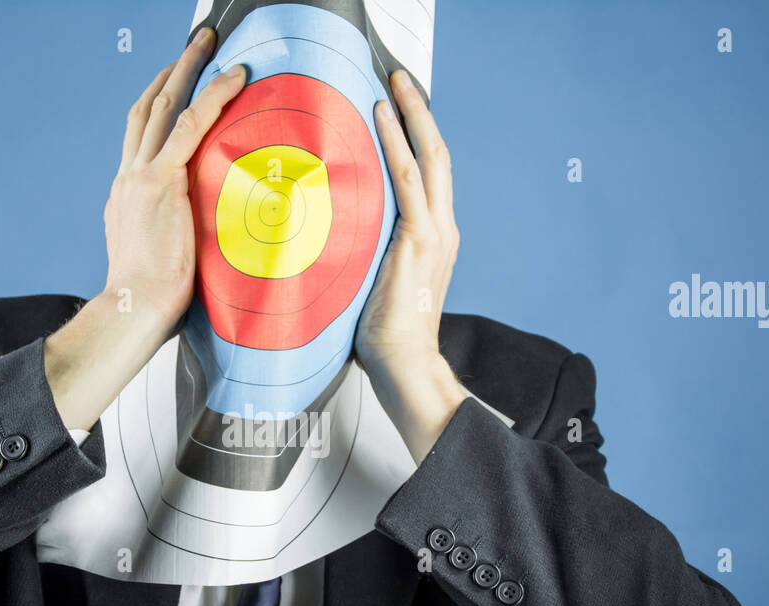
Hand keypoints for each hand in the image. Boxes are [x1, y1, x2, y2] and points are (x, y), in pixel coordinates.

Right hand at [43, 34, 245, 430]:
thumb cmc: (151, 301)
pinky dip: (213, 97)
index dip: (160, 106)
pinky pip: (190, 126)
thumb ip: (173, 240)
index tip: (177, 87)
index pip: (143, 139)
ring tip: (208, 42)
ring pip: (163, 104)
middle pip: (147, 109)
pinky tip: (234, 78)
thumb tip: (202, 249)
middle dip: (170, 73)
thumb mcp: (158, 260)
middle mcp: (128, 178)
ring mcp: (141, 176)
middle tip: (193, 47)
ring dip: (187, 68)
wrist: (134, 309)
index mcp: (126, 196)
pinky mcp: (160, 181)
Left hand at [355, 70, 466, 462]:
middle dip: (419, 112)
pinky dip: (396, 143)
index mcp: (432, 238)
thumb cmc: (382, 336)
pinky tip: (381, 117)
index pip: (427, 175)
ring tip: (392, 83)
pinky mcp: (420, 240)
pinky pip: (409, 179)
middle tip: (399, 78)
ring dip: (410, 115)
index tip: (396, 108)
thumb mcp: (373, 283)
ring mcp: (434, 232)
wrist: (403, 364)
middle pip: (437, 154)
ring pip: (429, 157)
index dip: (414, 137)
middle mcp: (440, 228)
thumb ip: (364, 254)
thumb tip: (328, 237)